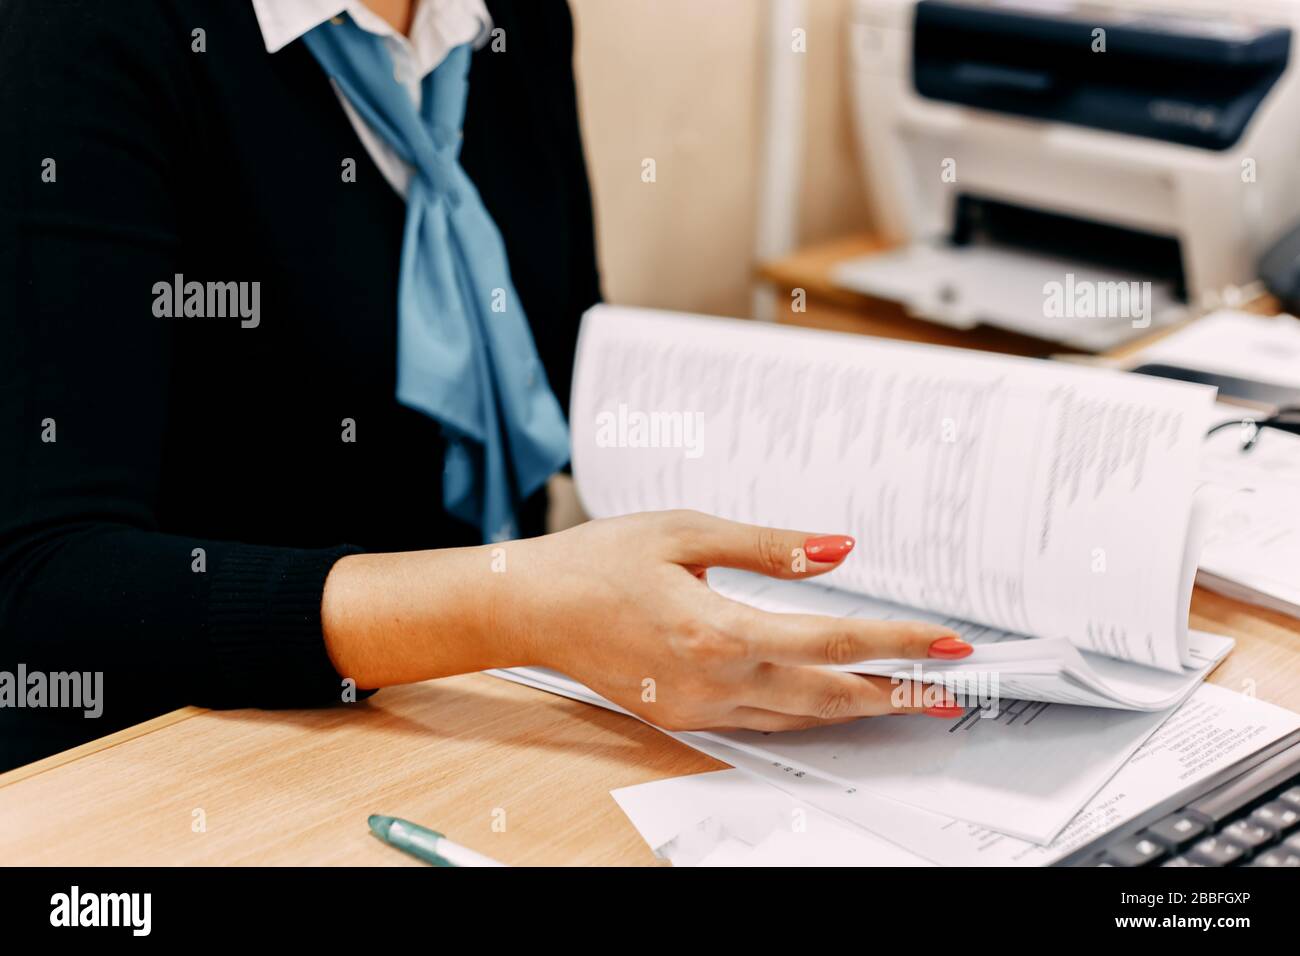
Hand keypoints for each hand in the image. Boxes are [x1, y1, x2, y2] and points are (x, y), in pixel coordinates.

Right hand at [322, 510, 971, 731]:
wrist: (531, 609)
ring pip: (800, 720)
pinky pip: (764, 724)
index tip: (946, 642)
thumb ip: (771, 546)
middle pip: (828, 698)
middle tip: (951, 690)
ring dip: (860, 710)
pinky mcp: (684, 719)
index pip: (831, 642)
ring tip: (911, 700)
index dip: (897, 643)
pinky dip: (810, 716)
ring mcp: (698, 709)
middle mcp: (712, 681)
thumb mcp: (686, 531)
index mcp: (716, 629)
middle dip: (897, 694)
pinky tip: (835, 703)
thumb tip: (842, 551)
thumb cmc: (599, 561)